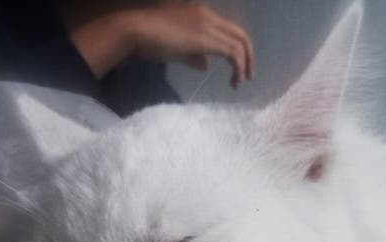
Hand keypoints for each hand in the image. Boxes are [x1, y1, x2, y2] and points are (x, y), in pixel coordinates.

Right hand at [64, 1, 253, 87]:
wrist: (136, 30)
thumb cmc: (150, 39)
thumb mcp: (176, 48)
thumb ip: (194, 55)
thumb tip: (206, 65)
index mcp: (202, 15)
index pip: (229, 30)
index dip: (238, 48)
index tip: (238, 67)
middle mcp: (208, 16)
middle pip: (240, 34)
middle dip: (248, 56)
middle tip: (248, 76)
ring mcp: (208, 25)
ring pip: (239, 44)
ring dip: (244, 65)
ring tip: (240, 82)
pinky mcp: (207, 38)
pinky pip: (232, 53)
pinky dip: (238, 68)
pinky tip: (234, 81)